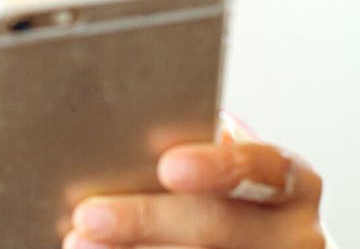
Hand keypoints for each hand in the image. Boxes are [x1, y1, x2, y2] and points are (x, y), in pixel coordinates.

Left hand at [63, 129, 325, 248]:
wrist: (250, 238)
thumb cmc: (213, 185)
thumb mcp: (214, 161)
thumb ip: (184, 146)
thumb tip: (116, 137)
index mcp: (289, 180)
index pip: (261, 168)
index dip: (216, 166)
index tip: (168, 167)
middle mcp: (296, 232)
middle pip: (218, 225)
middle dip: (145, 218)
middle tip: (87, 215)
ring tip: (79, 242)